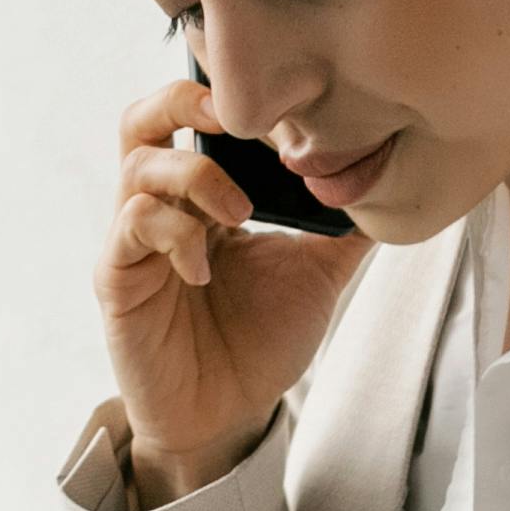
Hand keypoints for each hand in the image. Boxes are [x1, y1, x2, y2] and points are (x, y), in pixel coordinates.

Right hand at [100, 78, 367, 503]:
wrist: (230, 416)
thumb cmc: (261, 340)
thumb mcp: (317, 270)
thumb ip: (344, 223)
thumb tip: (392, 176)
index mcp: (202, 193)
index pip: (194, 115)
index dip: (228, 93)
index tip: (281, 99)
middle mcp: (160, 205)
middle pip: (142, 117)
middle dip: (185, 99)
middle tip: (235, 115)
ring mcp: (132, 240)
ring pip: (138, 165)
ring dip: (196, 175)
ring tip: (241, 214)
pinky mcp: (117, 279)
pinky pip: (132, 227)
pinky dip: (175, 233)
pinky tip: (206, 267)